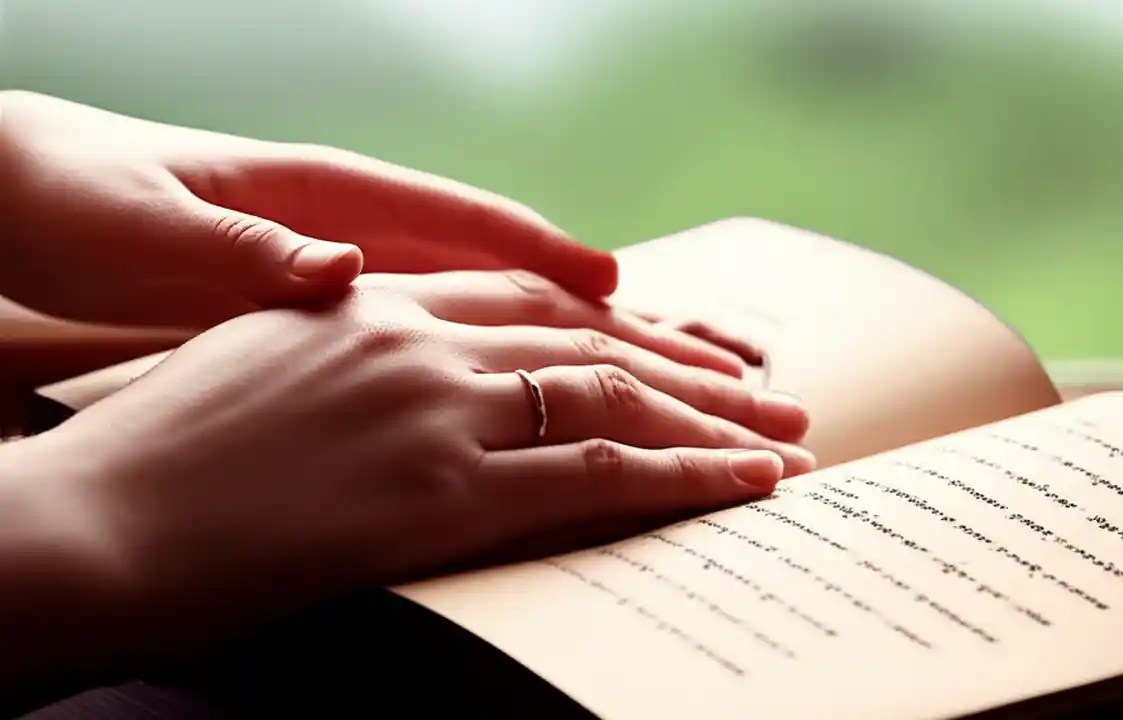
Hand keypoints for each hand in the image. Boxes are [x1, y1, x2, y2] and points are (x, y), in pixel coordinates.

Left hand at [0, 90, 614, 327]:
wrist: (24, 197)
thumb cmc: (79, 204)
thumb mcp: (150, 228)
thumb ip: (244, 251)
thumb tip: (342, 269)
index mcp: (323, 195)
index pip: (457, 217)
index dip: (541, 251)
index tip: (614, 287)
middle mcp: (350, 225)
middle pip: (490, 260)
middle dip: (574, 299)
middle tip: (646, 335)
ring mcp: (342, 264)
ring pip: (469, 298)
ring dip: (543, 332)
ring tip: (616, 369)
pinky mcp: (323, 306)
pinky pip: (427, 329)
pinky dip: (482, 355)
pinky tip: (512, 393)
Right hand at [0, 283, 812, 674]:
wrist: (89, 529)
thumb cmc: (157, 468)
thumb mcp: (262, 377)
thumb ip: (348, 361)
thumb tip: (413, 388)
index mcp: (370, 305)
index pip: (531, 300)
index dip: (621, 322)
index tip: (682, 346)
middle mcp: (416, 339)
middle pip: (591, 339)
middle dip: (693, 369)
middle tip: (770, 392)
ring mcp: (433, 409)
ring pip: (612, 398)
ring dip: (712, 420)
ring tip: (786, 438)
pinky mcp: (440, 490)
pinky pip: (595, 474)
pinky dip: (684, 476)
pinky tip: (745, 483)